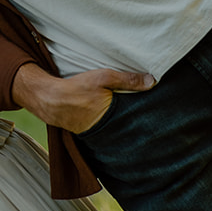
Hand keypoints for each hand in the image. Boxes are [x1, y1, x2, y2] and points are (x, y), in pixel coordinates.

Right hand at [12, 61, 154, 134]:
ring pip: (118, 129)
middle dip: (139, 125)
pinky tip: (115, 122)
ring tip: (138, 123)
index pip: (138, 120)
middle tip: (153, 123)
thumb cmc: (76, 88)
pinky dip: (111, 126)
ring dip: (125, 126)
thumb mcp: (103, 77)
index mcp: (114, 116)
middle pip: (130, 127)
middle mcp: (108, 129)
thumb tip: (152, 81)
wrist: (50, 100)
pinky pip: (107, 130)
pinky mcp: (91, 132)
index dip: (148, 118)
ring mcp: (99, 132)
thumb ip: (127, 79)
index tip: (161, 116)